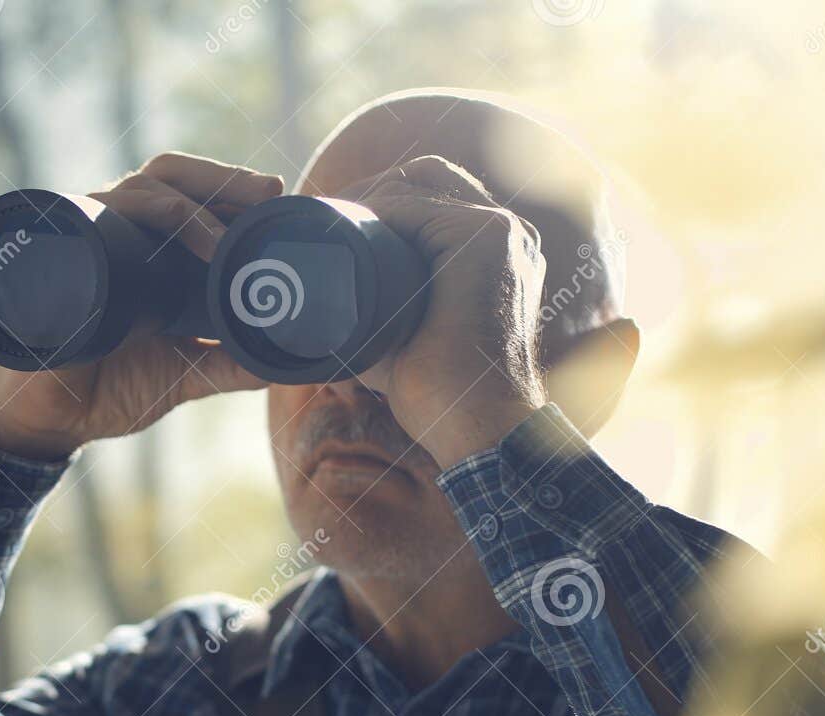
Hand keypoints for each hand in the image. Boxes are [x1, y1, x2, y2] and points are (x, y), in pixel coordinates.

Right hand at [0, 153, 280, 459]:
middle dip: (218, 177)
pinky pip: (88, 220)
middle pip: (168, 175)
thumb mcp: (184, 374)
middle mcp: (121, 232)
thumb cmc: (111, 388)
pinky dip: (122, 218)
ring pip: (134, 189)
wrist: (52, 420)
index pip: (196, 196)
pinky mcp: (61, 259)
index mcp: (153, 250)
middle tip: (263, 191)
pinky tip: (150, 234)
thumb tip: (280, 362)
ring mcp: (89, 240)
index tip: (276, 191)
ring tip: (217, 242)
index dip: (234, 186)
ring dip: (181, 206)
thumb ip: (229, 364)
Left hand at [346, 156, 547, 466]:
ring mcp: (502, 230)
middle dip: (369, 190)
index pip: (430, 198)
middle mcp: (509, 232)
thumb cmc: (437, 393)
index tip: (330, 225)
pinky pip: (416, 202)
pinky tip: (340, 226)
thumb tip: (316, 306)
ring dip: (365, 196)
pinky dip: (373, 209)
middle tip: (320, 219)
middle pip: (425, 179)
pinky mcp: (486, 238)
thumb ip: (371, 310)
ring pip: (417, 183)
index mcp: (495, 252)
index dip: (377, 202)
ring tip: (322, 222)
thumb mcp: (400, 336)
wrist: (476, 425)